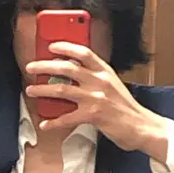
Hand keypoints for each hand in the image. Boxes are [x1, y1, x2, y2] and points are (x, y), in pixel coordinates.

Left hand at [25, 42, 168, 161]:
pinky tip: (45, 124)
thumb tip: (73, 76)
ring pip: (62, 90)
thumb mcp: (113, 86)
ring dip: (43, 90)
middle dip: (45, 66)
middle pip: (67, 68)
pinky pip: (67, 118)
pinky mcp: (92, 115)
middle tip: (31, 67)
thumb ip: (96, 79)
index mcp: (105, 71)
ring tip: (31, 90)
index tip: (51, 46)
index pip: (83, 52)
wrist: (142, 126)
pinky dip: (53, 122)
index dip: (65, 46)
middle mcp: (99, 81)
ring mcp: (95, 98)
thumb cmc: (126, 109)